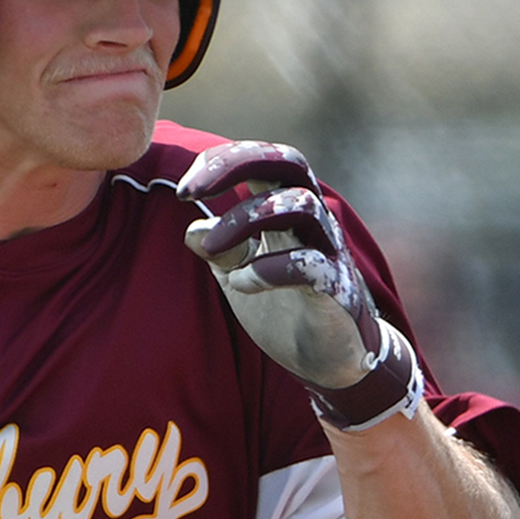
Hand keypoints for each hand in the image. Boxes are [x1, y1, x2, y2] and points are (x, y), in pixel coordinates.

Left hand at [178, 140, 421, 430]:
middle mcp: (314, 221)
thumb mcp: (239, 274)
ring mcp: (329, 251)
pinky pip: (310, 264)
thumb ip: (219, 251)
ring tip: (210, 252)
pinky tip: (239, 284)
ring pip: (300, 206)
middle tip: (190, 193)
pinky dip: (268, 269)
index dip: (223, 161)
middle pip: (290, 162)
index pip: (264, 159)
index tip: (183, 189)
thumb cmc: (285, 307)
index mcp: (288, 210)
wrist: (328, 359)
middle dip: (236, 166)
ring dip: (245, 221)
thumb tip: (191, 230)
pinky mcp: (336, 289)